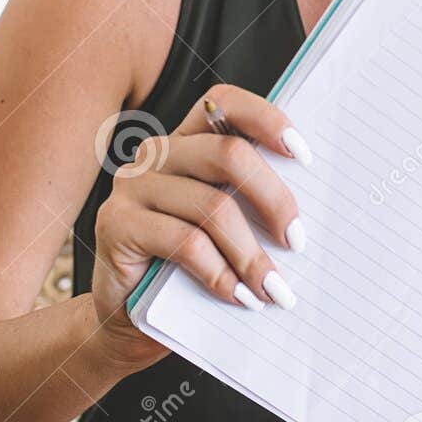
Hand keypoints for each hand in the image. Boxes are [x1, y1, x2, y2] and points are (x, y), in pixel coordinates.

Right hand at [91, 82, 311, 367]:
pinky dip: (220, 273)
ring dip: (251, 253)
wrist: (128, 318)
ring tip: (273, 288)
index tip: (305, 156)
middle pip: (228, 154)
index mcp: (187, 141)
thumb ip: (248, 204)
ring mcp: (133, 187)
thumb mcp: (223, 228)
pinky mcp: (117, 224)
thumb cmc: (187, 269)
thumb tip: (305, 213)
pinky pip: (185, 242)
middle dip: (273, 199)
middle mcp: (157, 154)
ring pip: (212, 206)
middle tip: (297, 241)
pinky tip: (238, 296)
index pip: (224, 103)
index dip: (267, 119)